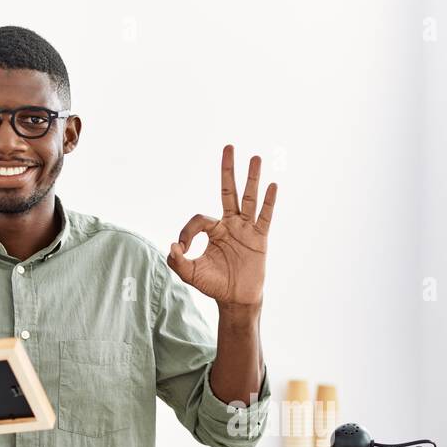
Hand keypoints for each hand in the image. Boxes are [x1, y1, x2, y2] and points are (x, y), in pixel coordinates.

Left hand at [168, 145, 276, 307]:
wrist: (236, 299)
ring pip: (249, 199)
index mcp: (214, 230)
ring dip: (252, 178)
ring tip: (255, 157)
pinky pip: (265, 217)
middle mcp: (231, 224)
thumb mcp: (190, 274)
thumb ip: (177, 261)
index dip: (188, 231)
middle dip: (228, 170)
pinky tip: (273, 186)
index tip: (183, 248)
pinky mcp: (260, 239)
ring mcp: (247, 229)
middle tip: (228, 146)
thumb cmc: (214, 285)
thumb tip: (173, 245)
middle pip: (229, 191)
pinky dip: (269, 202)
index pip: (199, 218)